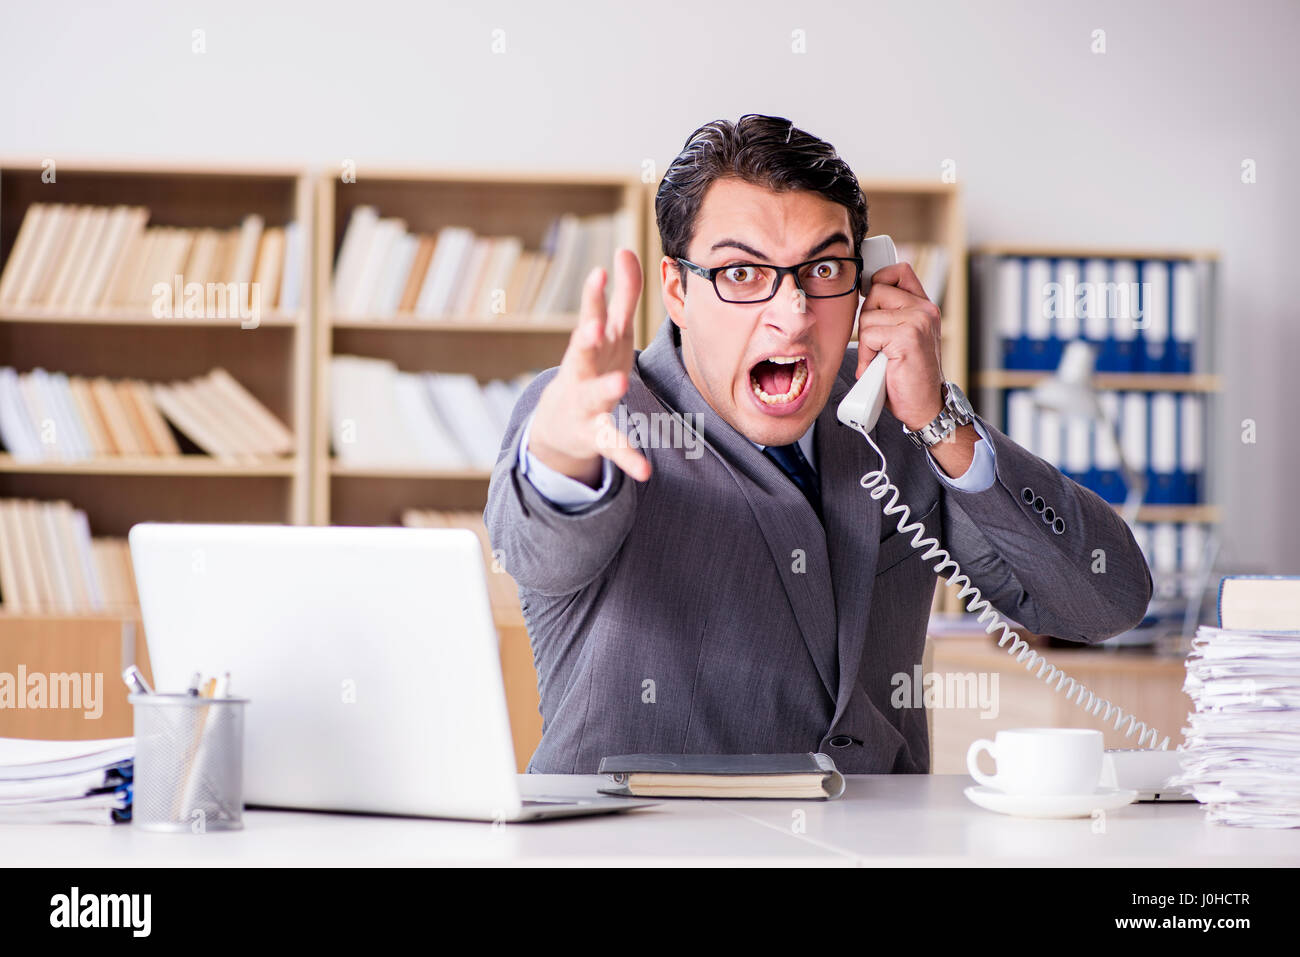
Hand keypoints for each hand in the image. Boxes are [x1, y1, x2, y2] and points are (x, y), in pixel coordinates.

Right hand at [528, 248, 649, 486]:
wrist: (558, 424)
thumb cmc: (592, 367)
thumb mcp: (609, 332)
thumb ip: (622, 294)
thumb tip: (627, 249)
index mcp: (589, 346)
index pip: (591, 315)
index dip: (595, 295)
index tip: (600, 271)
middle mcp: (581, 372)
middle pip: (581, 352)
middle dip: (585, 338)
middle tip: (591, 326)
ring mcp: (585, 404)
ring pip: (595, 397)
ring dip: (605, 390)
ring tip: (619, 384)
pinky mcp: (594, 434)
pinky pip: (613, 446)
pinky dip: (628, 458)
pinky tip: (644, 470)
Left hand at [855, 261, 945, 430]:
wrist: (925, 406)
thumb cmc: (908, 376)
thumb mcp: (904, 337)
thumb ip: (892, 315)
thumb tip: (864, 294)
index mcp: (924, 307)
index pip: (898, 271)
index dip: (878, 281)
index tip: (872, 304)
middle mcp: (925, 310)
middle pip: (875, 291)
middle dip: (867, 319)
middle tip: (877, 344)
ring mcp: (918, 321)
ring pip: (868, 315)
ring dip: (866, 342)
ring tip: (879, 358)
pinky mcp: (907, 337)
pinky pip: (868, 335)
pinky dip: (867, 354)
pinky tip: (878, 366)